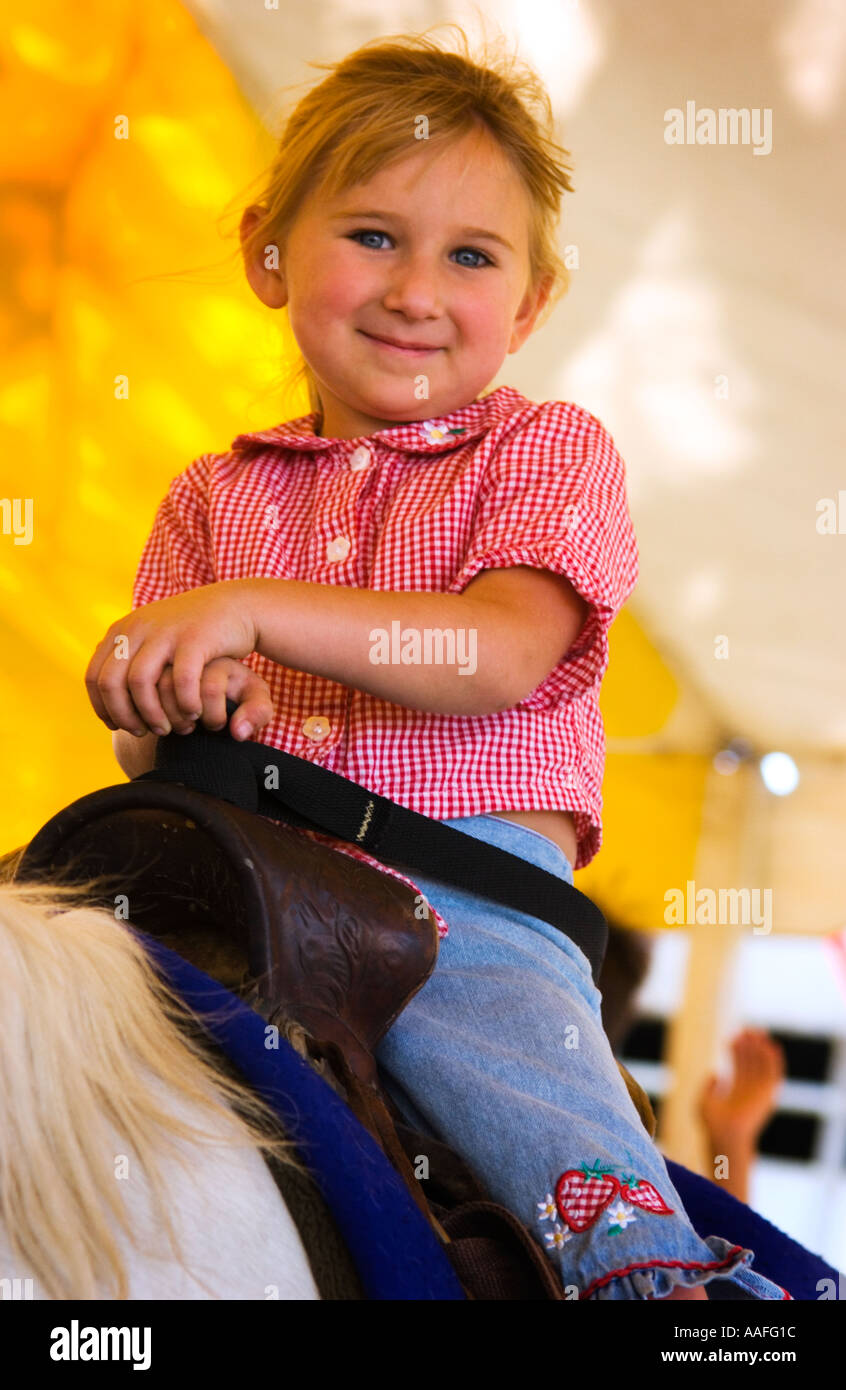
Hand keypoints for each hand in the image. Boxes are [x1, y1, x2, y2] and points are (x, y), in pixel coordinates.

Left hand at [85, 581, 257, 734]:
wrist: (235, 606)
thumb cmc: (193, 633)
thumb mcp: (152, 636)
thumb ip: (128, 656)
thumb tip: (104, 687)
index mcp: (123, 630)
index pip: (94, 677)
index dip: (103, 708)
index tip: (118, 727)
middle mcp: (138, 628)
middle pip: (112, 682)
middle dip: (124, 715)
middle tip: (142, 732)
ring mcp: (165, 632)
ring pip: (140, 683)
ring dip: (151, 713)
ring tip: (166, 729)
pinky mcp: (195, 638)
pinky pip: (180, 679)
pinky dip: (184, 703)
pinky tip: (193, 712)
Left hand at [698, 1028, 784, 1147]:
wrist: (725, 1135)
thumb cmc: (712, 1123)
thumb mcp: (703, 1100)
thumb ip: (708, 1086)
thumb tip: (715, 1073)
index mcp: (736, 1091)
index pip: (739, 1065)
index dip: (737, 1050)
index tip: (732, 1038)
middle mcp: (749, 1091)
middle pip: (752, 1063)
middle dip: (749, 1046)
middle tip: (746, 1030)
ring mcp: (759, 1093)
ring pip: (763, 1066)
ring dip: (762, 1049)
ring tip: (756, 1033)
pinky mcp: (768, 1095)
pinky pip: (774, 1074)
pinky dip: (775, 1061)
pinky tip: (770, 1046)